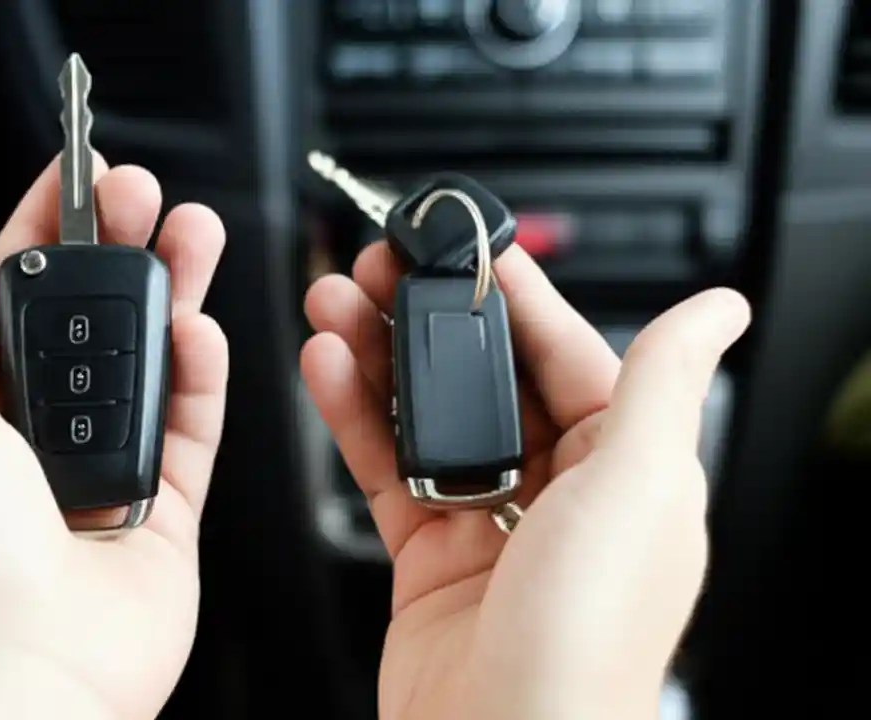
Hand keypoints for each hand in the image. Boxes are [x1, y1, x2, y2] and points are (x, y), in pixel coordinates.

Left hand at [0, 155, 227, 719]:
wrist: (23, 658)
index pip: (13, 298)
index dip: (44, 231)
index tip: (74, 179)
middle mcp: (35, 439)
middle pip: (90, 320)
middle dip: (118, 248)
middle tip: (143, 194)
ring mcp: (102, 471)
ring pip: (150, 363)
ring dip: (173, 292)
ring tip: (194, 233)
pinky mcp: (163, 509)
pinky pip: (193, 428)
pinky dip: (202, 374)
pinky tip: (201, 328)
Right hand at [301, 242, 749, 719]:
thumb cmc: (583, 640)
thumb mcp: (637, 486)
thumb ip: (661, 384)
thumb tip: (720, 307)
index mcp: (626, 472)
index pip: (569, 354)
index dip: (515, 295)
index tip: (467, 246)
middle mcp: (560, 497)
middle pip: (488, 380)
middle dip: (432, 319)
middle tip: (381, 269)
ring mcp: (490, 527)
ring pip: (427, 417)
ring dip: (379, 357)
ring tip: (336, 303)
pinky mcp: (427, 559)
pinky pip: (385, 469)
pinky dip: (353, 416)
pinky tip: (328, 371)